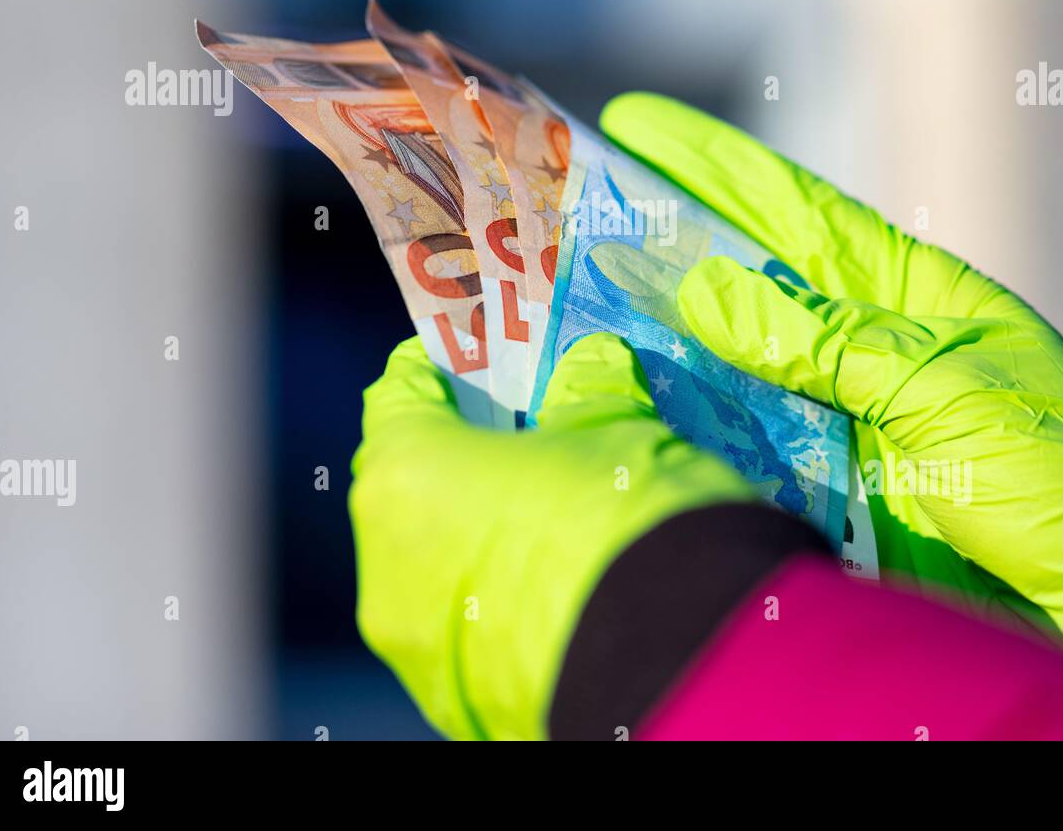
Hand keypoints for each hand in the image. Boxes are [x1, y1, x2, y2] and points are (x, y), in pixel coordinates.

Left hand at [348, 331, 753, 739]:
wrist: (677, 668)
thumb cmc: (627, 522)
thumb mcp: (616, 430)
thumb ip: (588, 389)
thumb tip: (589, 366)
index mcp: (407, 475)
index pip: (399, 394)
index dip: (438, 369)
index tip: (470, 359)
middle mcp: (386, 563)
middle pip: (409, 484)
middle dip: (460, 455)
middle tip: (520, 436)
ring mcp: (414, 644)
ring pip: (431, 566)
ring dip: (475, 533)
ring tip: (549, 518)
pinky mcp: (453, 702)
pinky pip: (464, 630)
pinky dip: (497, 601)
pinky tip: (558, 587)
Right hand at [601, 92, 1062, 669]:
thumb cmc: (1054, 470)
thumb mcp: (941, 391)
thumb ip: (824, 344)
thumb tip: (704, 293)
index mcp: (909, 292)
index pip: (796, 209)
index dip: (715, 165)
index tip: (638, 123)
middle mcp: (864, 340)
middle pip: (749, 276)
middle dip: (668, 239)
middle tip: (579, 210)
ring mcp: (842, 409)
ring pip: (736, 358)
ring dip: (665, 333)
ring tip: (578, 301)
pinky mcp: (829, 478)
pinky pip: (747, 435)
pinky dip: (694, 419)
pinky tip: (637, 401)